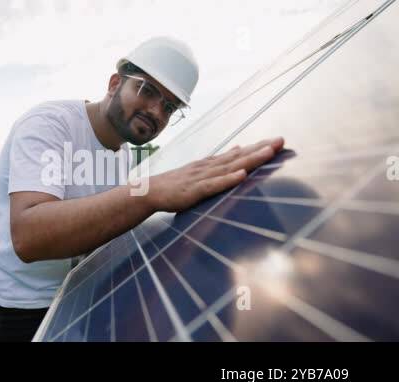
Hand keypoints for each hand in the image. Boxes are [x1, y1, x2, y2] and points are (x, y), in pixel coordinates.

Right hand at [146, 137, 284, 212]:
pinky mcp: (194, 191)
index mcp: (210, 164)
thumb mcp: (199, 170)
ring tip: (268, 152)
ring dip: (250, 159)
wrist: (149, 191)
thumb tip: (238, 148)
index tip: (277, 140)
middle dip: (260, 149)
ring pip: (230, 167)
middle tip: (281, 140)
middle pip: (238, 156)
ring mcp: (201, 178)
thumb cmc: (174, 184)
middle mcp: (208, 167)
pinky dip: (228, 179)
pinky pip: (214, 185)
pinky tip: (241, 175)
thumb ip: (219, 161)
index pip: (238, 153)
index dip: (258, 147)